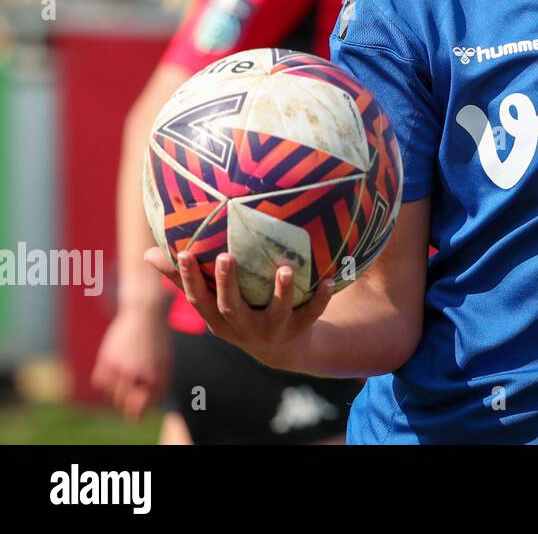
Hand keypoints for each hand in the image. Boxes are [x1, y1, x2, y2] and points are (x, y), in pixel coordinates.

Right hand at [91, 306, 172, 419]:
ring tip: (126, 375)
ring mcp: (118, 367)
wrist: (144, 314)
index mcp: (153, 377)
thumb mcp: (165, 364)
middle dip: (128, 401)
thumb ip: (158, 388)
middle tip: (133, 387)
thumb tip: (145, 410)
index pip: (142, 407)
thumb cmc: (158, 341)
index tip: (139, 408)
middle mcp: (134, 374)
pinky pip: (99, 382)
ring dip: (116, 390)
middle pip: (124, 403)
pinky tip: (115, 370)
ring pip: (109, 394)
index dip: (140, 410)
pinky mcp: (105, 359)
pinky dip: (105, 380)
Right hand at [143, 247, 332, 370]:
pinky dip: (319, 298)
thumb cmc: (237, 311)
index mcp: (217, 317)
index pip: (198, 298)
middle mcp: (242, 326)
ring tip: (284, 269)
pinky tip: (328, 279)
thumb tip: (147, 252)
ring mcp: (271, 329)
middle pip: (232, 306)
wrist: (281, 348)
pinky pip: (311, 314)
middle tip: (226, 256)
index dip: (188, 278)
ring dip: (280, 291)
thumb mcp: (210, 301)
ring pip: (275, 312)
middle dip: (228, 283)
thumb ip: (181, 278)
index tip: (183, 252)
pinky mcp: (298, 329)